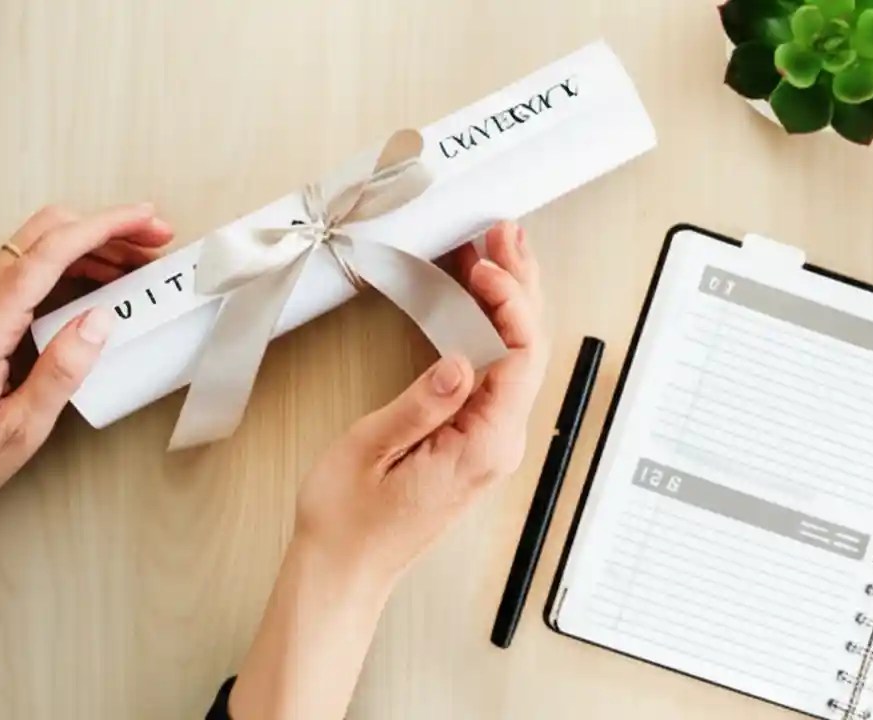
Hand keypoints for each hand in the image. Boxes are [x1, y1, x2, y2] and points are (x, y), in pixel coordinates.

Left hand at [0, 204, 172, 516]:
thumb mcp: (19, 431)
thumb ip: (61, 373)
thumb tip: (100, 320)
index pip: (48, 254)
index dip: (102, 228)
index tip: (143, 219)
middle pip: (42, 234)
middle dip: (104, 227)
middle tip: (152, 240)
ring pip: (34, 246)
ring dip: (90, 244)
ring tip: (136, 264)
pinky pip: (25, 267)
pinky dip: (69, 262)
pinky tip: (100, 280)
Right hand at [296, 219, 547, 577]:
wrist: (343, 571)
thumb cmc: (348, 522)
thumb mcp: (370, 451)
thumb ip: (421, 404)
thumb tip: (461, 361)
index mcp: (482, 446)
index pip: (521, 360)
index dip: (512, 303)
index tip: (487, 266)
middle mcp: (497, 445)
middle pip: (528, 351)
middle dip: (521, 286)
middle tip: (505, 234)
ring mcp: (488, 443)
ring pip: (515, 359)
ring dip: (508, 303)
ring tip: (495, 251)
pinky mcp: (473, 441)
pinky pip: (495, 375)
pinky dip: (489, 330)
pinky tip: (476, 301)